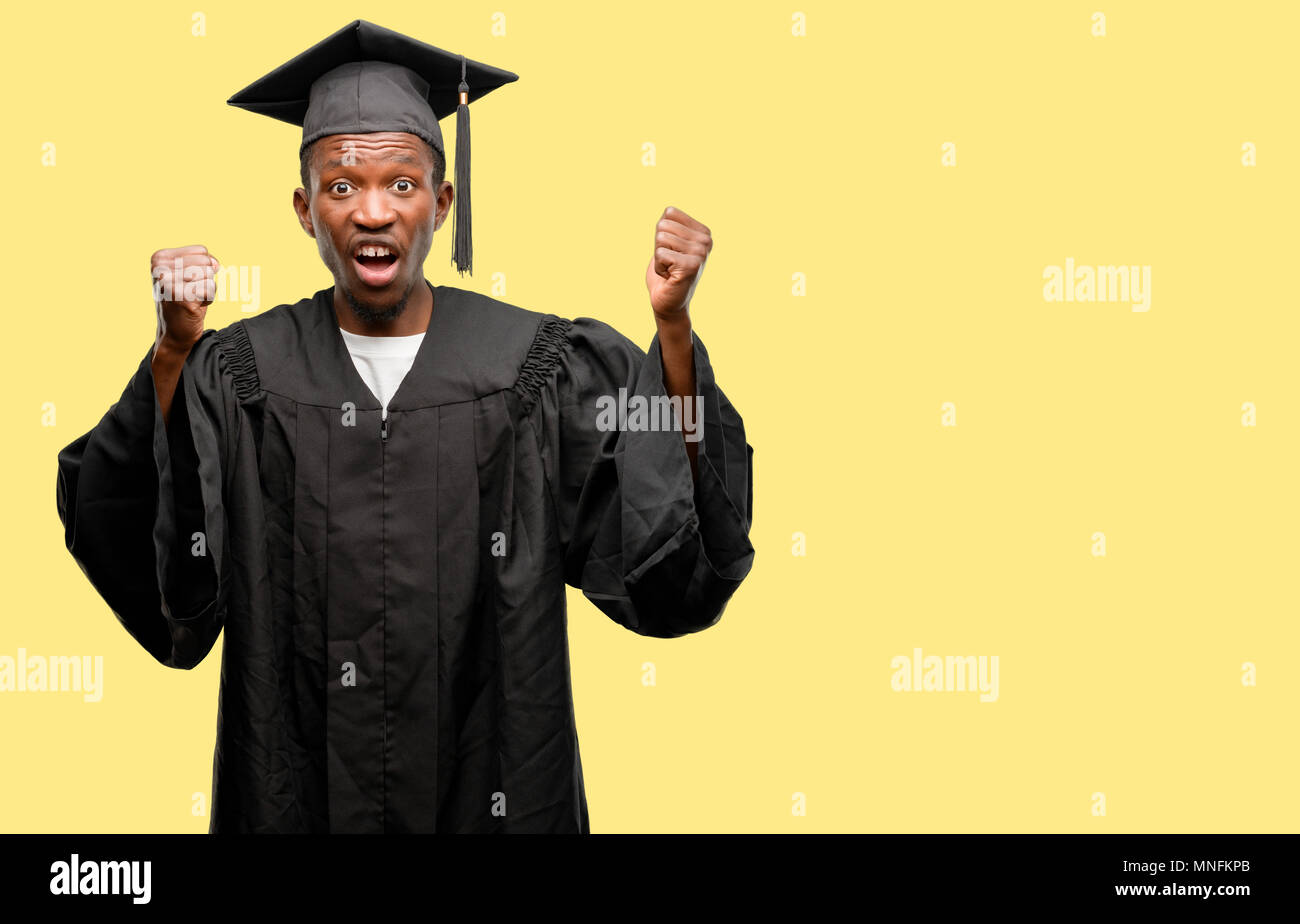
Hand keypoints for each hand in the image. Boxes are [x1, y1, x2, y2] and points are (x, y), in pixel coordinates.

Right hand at [152, 245, 218, 352]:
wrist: (174, 332)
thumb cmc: (184, 300)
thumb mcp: (189, 274)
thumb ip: (204, 262)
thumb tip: (216, 264)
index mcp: (160, 258)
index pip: (201, 250)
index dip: (202, 267)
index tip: (187, 281)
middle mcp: (161, 268)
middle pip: (207, 262)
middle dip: (205, 279)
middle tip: (190, 292)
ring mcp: (169, 282)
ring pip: (209, 276)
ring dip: (206, 290)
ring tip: (191, 299)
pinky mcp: (182, 296)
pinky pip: (210, 289)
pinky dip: (208, 300)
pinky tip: (194, 306)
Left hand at [645, 207, 710, 321]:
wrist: (668, 302)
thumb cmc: (666, 272)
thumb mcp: (668, 241)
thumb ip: (670, 225)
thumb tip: (669, 210)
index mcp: (703, 231)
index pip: (670, 213)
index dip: (663, 232)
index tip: (672, 251)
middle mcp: (705, 241)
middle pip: (663, 225)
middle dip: (659, 245)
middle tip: (669, 262)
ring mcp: (700, 253)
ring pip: (661, 238)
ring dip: (659, 257)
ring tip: (670, 269)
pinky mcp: (691, 266)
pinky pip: (660, 254)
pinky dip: (659, 268)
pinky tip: (670, 277)